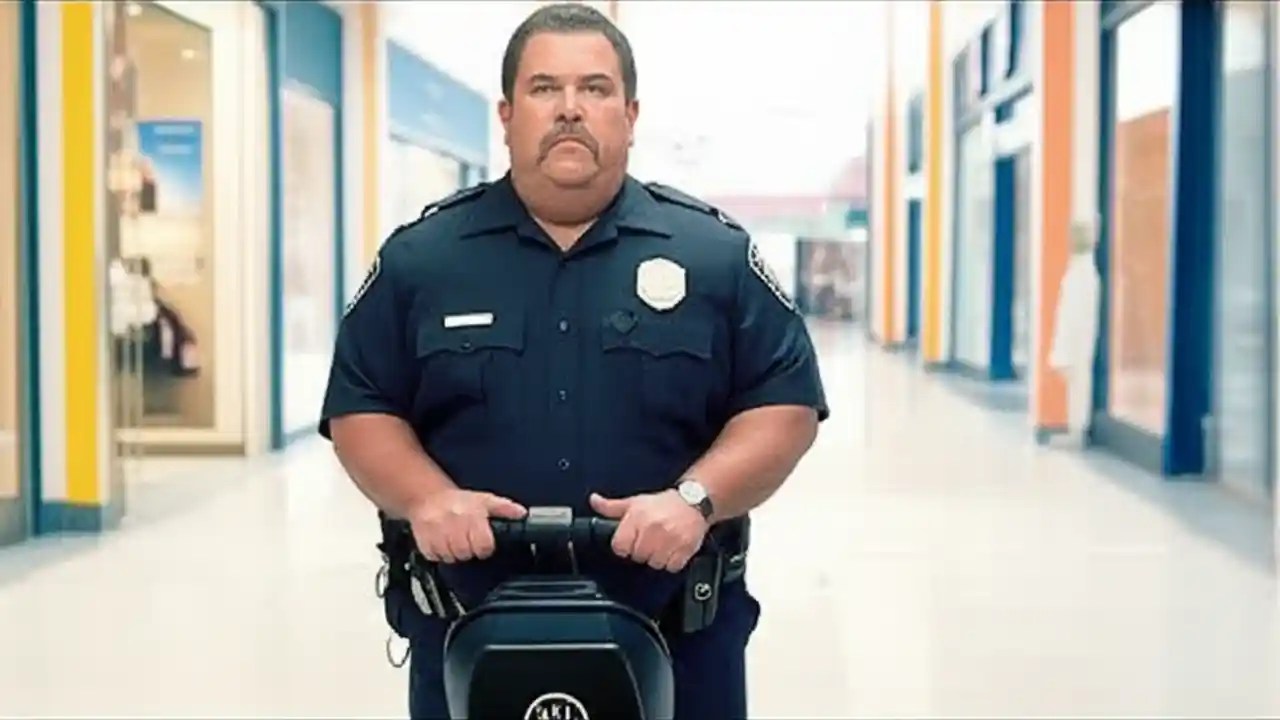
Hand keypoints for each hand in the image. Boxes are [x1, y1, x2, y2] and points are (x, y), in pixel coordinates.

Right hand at [409, 489, 526, 562]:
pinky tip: (442, 542)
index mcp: (471, 516)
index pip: (483, 545)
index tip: (483, 544)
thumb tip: (522, 513)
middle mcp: (453, 524)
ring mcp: (437, 532)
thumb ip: (505, 508)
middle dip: (468, 550)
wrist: (429, 497)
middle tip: (467, 541)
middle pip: (465, 553)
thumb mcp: (485, 500)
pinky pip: (434, 556)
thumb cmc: (459, 501)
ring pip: (450, 557)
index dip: (485, 547)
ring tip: (454, 541)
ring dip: (453, 553)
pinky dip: (438, 553)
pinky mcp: (424, 540)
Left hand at [589, 490, 708, 572]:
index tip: (631, 542)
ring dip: (657, 558)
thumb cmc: (663, 504)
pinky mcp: (684, 548)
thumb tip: (594, 501)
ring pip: (654, 564)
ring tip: (662, 545)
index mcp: (637, 517)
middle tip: (650, 541)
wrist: (693, 501)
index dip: (624, 546)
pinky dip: (672, 562)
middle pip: (638, 556)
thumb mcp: (634, 502)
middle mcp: (652, 528)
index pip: (620, 546)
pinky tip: (673, 550)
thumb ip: (611, 506)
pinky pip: (672, 567)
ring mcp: (670, 539)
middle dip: (642, 551)